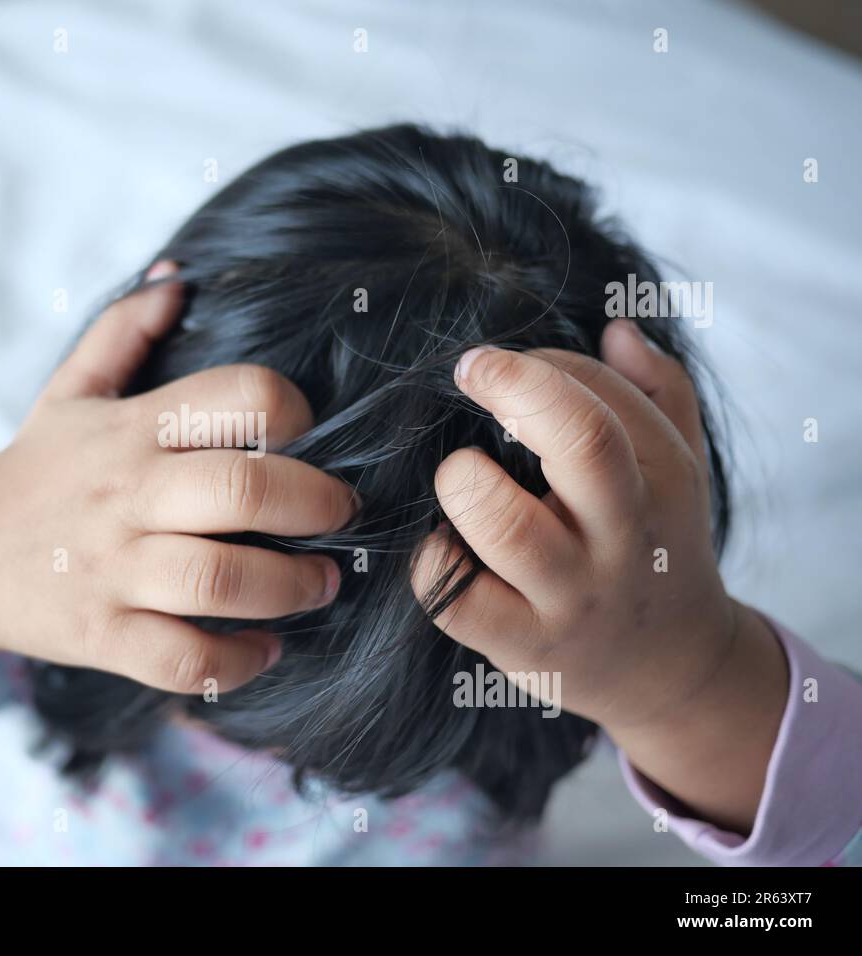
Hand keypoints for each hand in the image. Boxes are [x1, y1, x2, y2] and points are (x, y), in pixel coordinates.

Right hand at [0, 263, 354, 708]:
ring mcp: (111, 569)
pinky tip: (263, 650)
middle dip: (316, 504)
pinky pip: (183, 658)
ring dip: (291, 587)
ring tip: (319, 584)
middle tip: (341, 515)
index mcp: (129, 429)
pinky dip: (236, 661)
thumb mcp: (67, 394)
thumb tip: (176, 276)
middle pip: (242, 490)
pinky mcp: (100, 635)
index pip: (234, 395)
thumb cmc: (31, 473)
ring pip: (221, 580)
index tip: (307, 433)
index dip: (290, 409)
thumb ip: (122, 331)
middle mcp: (124, 494)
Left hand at [415, 319, 786, 830]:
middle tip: (469, 369)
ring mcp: (572, 595)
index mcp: (661, 479)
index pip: (602, 396)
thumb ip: (657, 392)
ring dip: (463, 481)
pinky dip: (429, 559)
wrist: (669, 669)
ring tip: (456, 473)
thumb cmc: (653, 544)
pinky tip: (438, 541)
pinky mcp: (522, 645)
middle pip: (583, 443)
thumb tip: (615, 325)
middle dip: (515, 388)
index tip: (501, 365)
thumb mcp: (678, 469)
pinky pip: (454, 595)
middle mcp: (623, 535)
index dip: (542, 365)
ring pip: (508, 525)